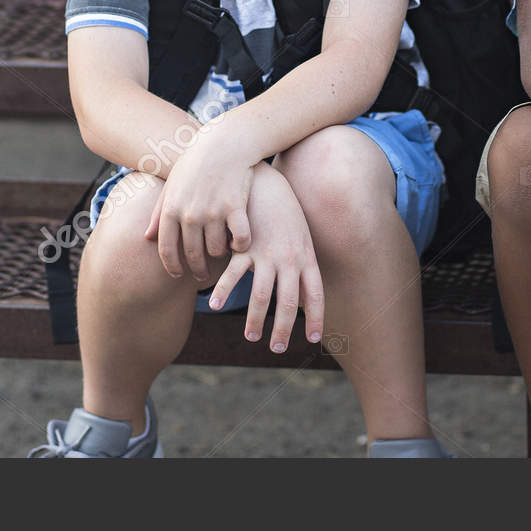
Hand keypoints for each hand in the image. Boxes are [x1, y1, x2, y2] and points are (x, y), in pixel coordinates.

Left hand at [144, 122, 254, 278]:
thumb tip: (146, 237)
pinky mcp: (236, 208)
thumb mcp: (171, 185)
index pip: (166, 249)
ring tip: (221, 253)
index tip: (177, 274)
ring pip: (216, 250)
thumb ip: (158, 212)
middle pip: (192, 254)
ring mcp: (214, 212)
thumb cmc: (196, 163)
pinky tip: (240, 244)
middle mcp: (190, 214)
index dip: (171, 267)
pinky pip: (240, 239)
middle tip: (201, 275)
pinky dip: (240, 245)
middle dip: (196, 269)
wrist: (224, 143)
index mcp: (171, 209)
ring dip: (219, 255)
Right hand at [205, 166, 324, 352]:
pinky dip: (225, 293)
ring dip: (257, 320)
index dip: (315, 317)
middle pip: (289, 302)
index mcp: (306, 257)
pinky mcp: (244, 247)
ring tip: (252, 337)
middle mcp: (289, 259)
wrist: (265, 182)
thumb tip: (306, 290)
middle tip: (276, 349)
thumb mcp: (300, 235)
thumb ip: (302, 264)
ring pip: (262, 295)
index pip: (315, 294)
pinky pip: (234, 276)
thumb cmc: (284, 211)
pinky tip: (215, 306)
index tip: (311, 338)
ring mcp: (267, 254)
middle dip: (283, 329)